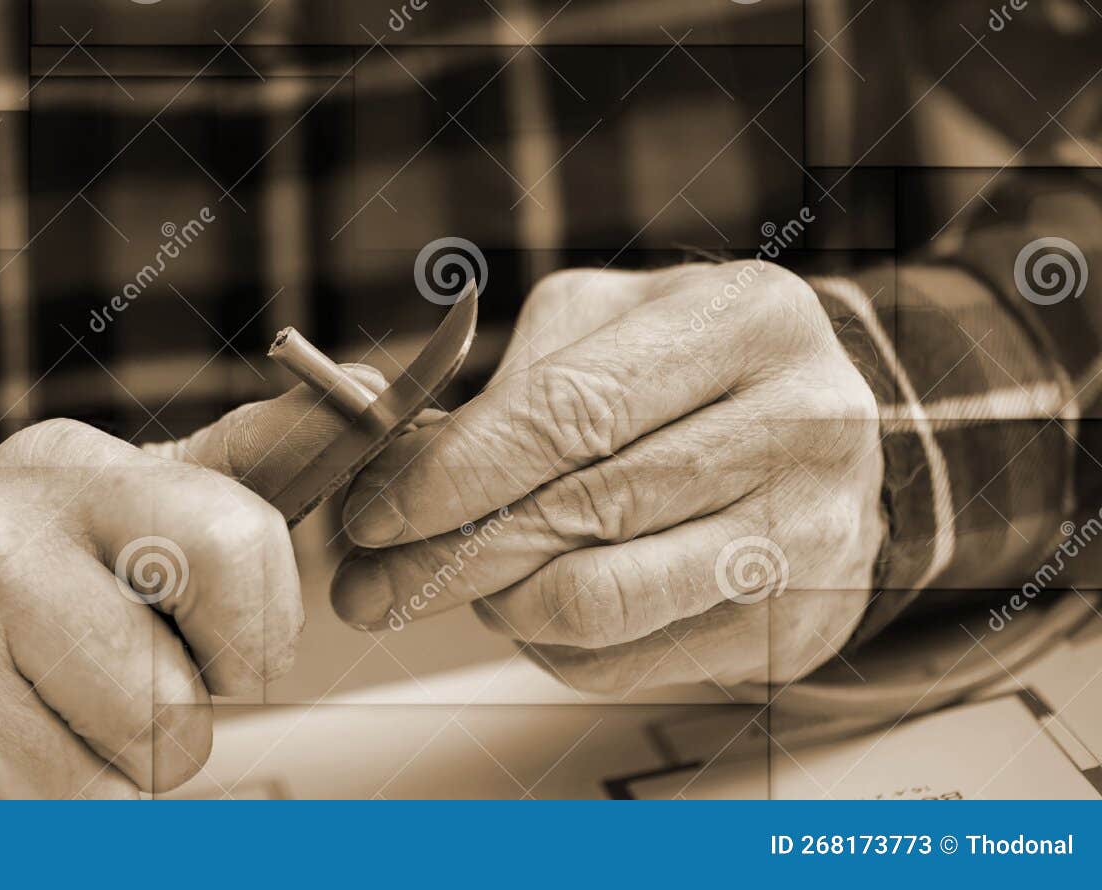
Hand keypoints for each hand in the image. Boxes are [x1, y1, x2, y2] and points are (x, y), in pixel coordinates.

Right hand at [0, 368, 383, 797]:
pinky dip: (11, 821)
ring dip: (87, 791)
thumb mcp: (109, 506)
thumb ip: (234, 473)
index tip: (225, 658)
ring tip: (25, 729)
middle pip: (173, 711)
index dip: (258, 638)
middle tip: (93, 699)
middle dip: (161, 737)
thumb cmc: (7, 585)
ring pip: (101, 793)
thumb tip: (378, 403)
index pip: (239, 546)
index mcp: (68, 469)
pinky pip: (17, 831)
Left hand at [331, 263, 884, 692]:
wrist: (834, 431)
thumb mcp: (605, 325)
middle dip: (447, 557)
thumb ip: (503, 386)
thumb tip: (387, 468)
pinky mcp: (796, 625)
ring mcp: (809, 536)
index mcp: (746, 321)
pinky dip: (552, 644)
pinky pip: (627, 660)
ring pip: (601, 603)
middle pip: (582, 514)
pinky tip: (537, 604)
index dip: (458, 472)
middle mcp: (800, 425)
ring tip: (467, 580)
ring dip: (500, 603)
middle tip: (365, 588)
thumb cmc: (689, 366)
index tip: (375, 515)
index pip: (574, 411)